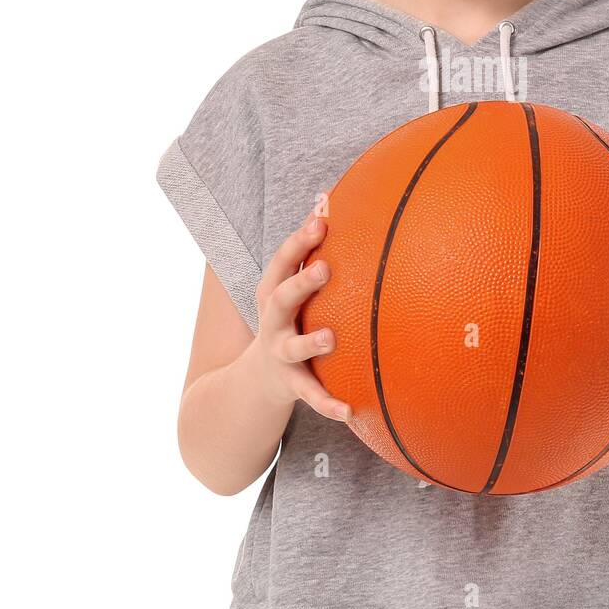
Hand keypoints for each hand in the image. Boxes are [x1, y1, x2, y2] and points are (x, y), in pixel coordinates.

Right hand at [251, 208, 348, 422]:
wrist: (258, 379)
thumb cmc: (290, 317)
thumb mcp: (291, 286)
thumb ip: (309, 249)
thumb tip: (329, 197)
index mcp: (273, 292)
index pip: (282, 262)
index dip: (300, 240)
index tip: (321, 220)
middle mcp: (273, 321)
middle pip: (281, 298)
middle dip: (301, 283)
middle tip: (325, 269)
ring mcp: (281, 354)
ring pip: (293, 349)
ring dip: (310, 343)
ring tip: (330, 338)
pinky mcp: (292, 384)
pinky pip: (311, 396)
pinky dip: (328, 404)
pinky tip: (350, 411)